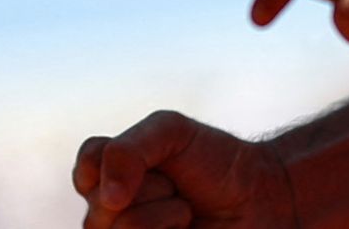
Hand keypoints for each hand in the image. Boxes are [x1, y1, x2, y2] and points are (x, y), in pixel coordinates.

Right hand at [72, 111, 296, 228]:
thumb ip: (127, 150)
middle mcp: (114, 213)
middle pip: (99, 208)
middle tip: (178, 187)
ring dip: (161, 216)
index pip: (85, 169)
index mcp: (112, 176)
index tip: (155, 160)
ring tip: (186, 212)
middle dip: (147, 190)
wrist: (263, 197)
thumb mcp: (170, 132)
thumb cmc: (216, 161)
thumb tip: (109, 197)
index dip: (114, 163)